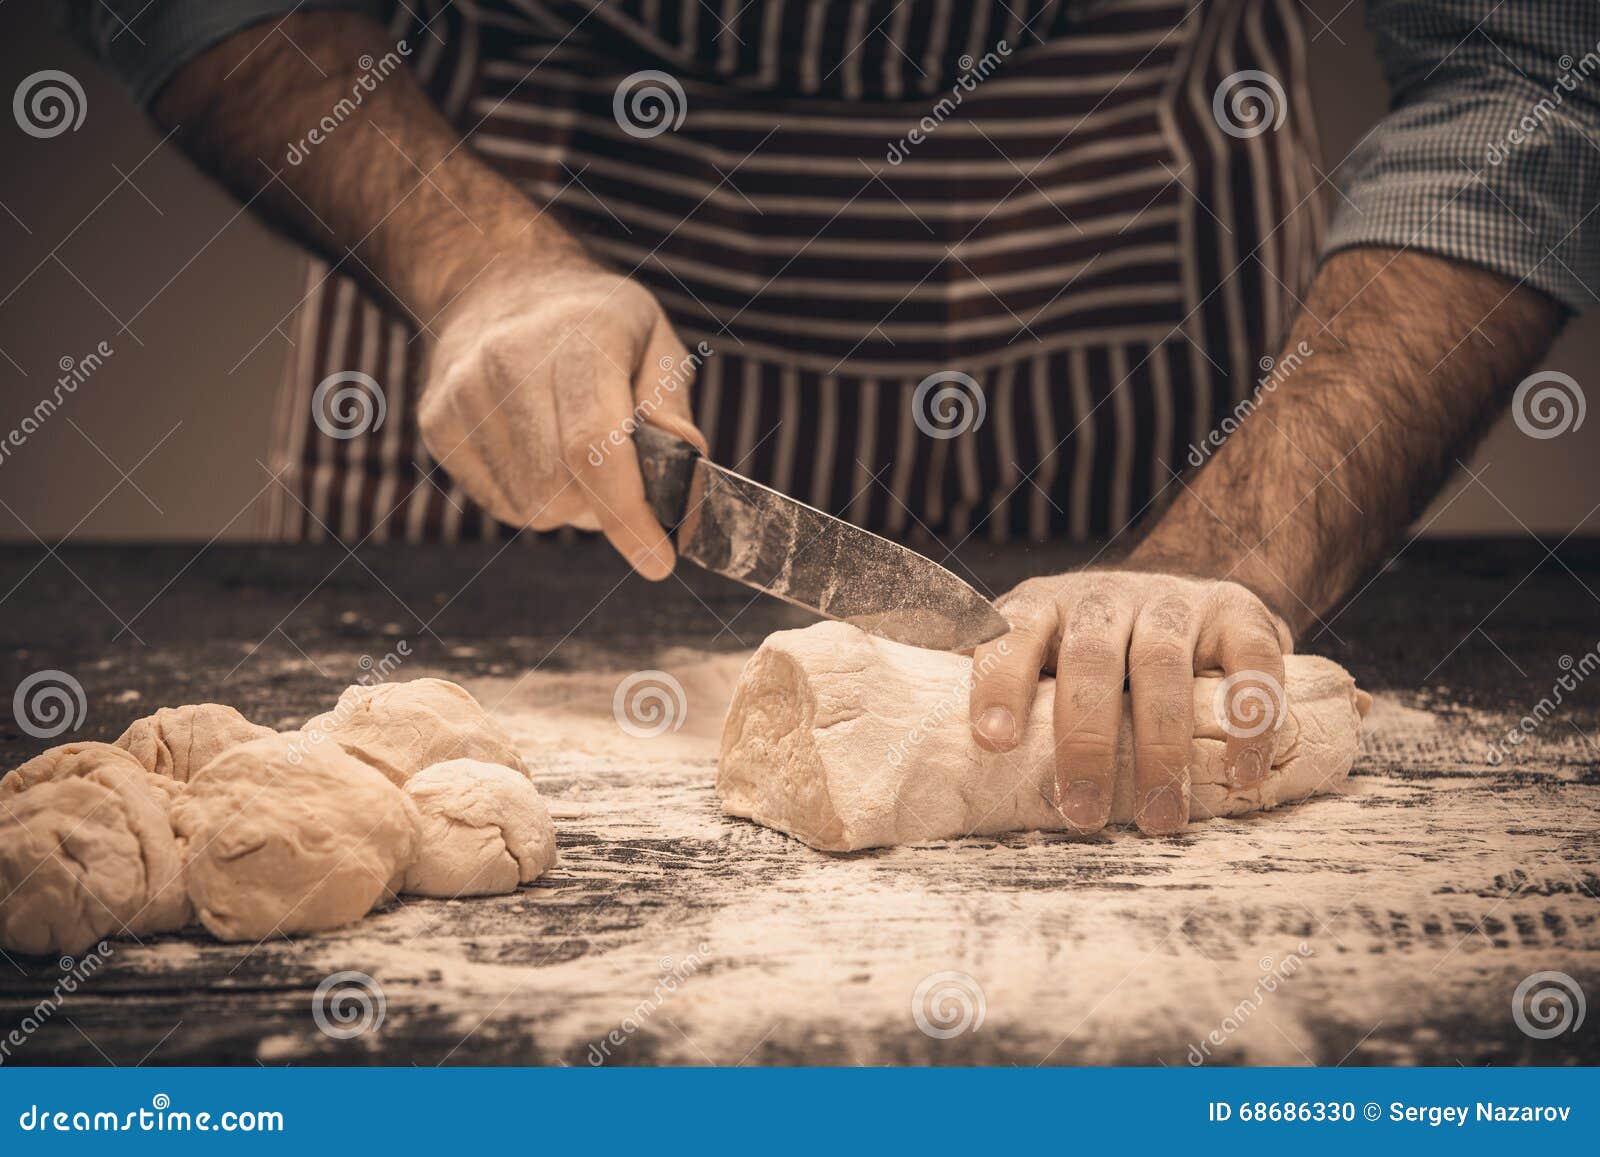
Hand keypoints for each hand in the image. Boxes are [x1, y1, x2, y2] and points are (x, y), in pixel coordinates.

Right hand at [417, 256, 706, 577]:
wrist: (498, 284)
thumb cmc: (596, 325)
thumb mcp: (656, 345)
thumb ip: (672, 414)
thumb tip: (681, 483)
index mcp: (580, 334)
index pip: (594, 447)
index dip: (627, 515)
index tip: (659, 561)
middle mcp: (509, 357)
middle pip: (560, 489)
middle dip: (604, 509)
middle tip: (621, 483)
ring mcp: (462, 391)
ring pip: (528, 507)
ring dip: (567, 506)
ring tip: (575, 458)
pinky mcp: (437, 421)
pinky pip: (497, 503)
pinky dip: (531, 498)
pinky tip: (537, 454)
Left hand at [967, 570, 1291, 835]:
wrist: (1183, 589)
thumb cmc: (1091, 649)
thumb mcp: (1041, 654)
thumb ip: (1002, 692)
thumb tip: (940, 762)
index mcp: (1045, 608)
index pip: (1013, 635)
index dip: (1001, 682)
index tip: (993, 741)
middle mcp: (1106, 598)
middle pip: (1089, 659)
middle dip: (1085, 741)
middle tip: (1082, 813)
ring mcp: (1173, 601)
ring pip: (1162, 664)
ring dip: (1161, 745)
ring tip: (1158, 817)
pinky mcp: (1237, 614)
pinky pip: (1249, 660)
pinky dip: (1249, 716)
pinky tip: (1243, 771)